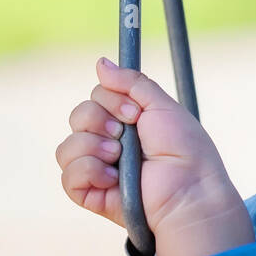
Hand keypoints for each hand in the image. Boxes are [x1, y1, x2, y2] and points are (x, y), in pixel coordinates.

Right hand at [55, 58, 245, 244]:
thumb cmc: (183, 150)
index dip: (110, 100)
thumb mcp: (161, 106)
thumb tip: (100, 62)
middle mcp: (109, 142)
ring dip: (93, 147)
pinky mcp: (92, 193)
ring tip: (118, 158)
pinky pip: (68, 176)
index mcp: (126, 121)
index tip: (134, 113)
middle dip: (100, 122)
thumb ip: (131, 82)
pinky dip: (88, 172)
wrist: (188, 190)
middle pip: (77, 116)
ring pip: (67, 147)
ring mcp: (99, 168)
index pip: (96, 97)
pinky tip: (112, 179)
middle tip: (124, 135)